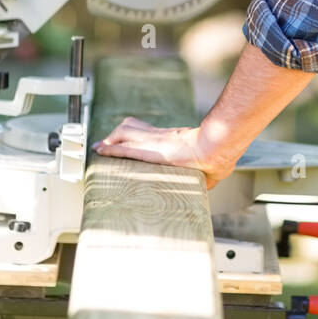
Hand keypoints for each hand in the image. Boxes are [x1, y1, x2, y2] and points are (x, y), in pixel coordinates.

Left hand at [91, 116, 241, 190]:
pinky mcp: (150, 150)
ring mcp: (154, 141)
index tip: (128, 141)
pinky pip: (124, 147)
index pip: (149, 134)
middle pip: (132, 128)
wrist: (217, 147)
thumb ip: (203, 179)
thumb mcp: (210, 171)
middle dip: (118, 136)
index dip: (136, 135)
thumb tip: (205, 190)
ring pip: (124, 133)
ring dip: (110, 141)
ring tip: (99, 149)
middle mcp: (160, 137)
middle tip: (105, 144)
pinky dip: (111, 149)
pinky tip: (101, 151)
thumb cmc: (218, 157)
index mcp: (174, 140)